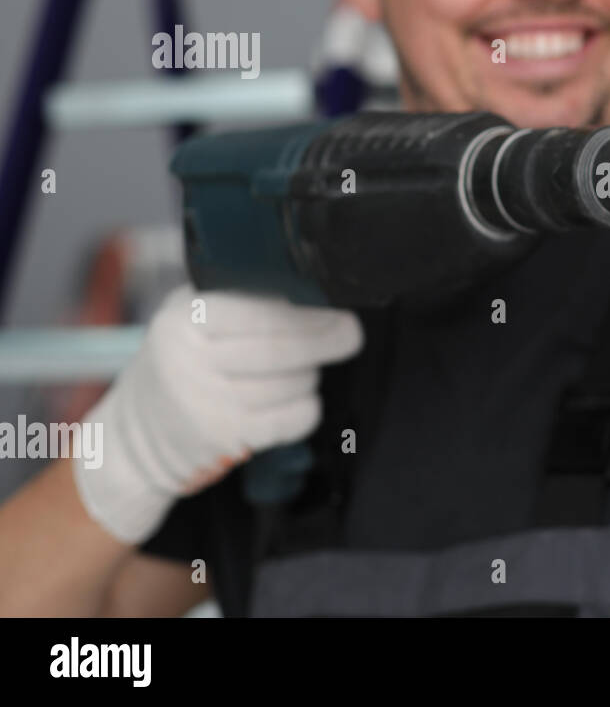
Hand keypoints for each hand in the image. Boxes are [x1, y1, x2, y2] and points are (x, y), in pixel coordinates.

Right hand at [73, 285, 363, 543]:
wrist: (134, 435)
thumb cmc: (179, 365)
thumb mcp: (190, 317)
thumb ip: (239, 299)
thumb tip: (311, 295)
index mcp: (182, 318)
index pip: (261, 313)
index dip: (308, 314)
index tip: (338, 311)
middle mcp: (190, 361)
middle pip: (281, 349)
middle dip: (327, 340)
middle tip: (349, 334)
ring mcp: (207, 404)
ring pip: (294, 383)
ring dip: (310, 375)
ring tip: (299, 370)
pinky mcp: (227, 439)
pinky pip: (295, 418)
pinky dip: (307, 407)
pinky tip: (294, 400)